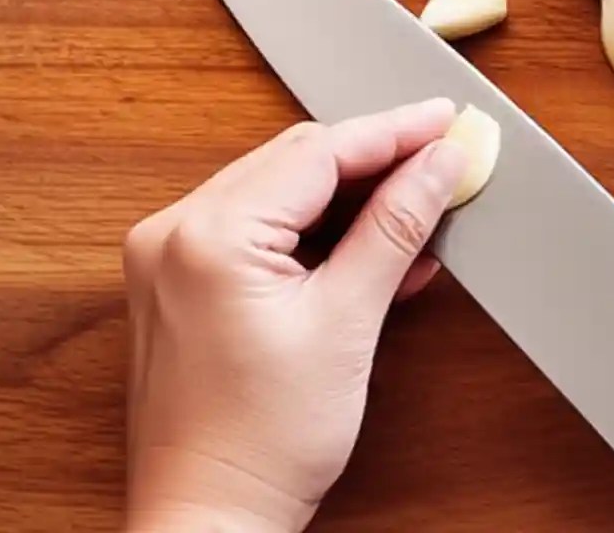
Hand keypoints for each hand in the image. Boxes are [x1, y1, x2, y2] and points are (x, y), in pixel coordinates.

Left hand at [123, 98, 466, 532]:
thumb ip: (394, 228)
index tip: (444, 121)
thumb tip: (436, 166)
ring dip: (348, 197)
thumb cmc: (262, 443)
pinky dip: (315, 233)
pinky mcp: (180, 284)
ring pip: (278, 194)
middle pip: (295, 164)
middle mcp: (175, 233)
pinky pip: (257, 231)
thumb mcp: (346, 323)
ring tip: (418, 201)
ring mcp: (170, 258)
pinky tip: (371, 244)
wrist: (212, 517)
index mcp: (208, 235)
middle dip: (373, 160)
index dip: (393, 131)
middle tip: (440, 157)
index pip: (317, 152)